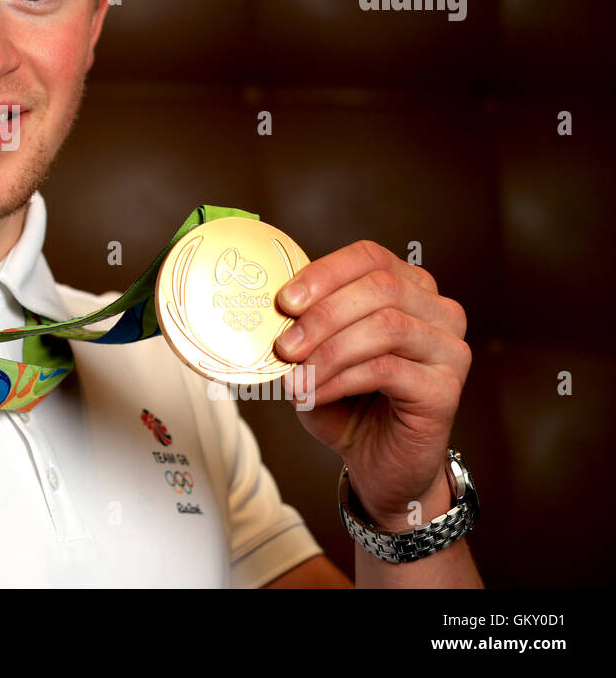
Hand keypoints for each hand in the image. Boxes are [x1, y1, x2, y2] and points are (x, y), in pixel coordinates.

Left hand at [273, 240, 470, 530]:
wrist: (379, 463)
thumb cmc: (349, 403)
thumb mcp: (317, 355)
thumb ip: (305, 326)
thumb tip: (271, 307)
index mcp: (409, 288)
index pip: (369, 257)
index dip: (324, 273)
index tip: (284, 301)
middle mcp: (439, 312)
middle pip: (380, 288)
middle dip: (322, 315)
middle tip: (284, 346)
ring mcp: (449, 349)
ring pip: (386, 326)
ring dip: (329, 351)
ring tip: (296, 376)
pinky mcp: (446, 389)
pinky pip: (388, 369)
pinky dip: (340, 380)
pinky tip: (314, 395)